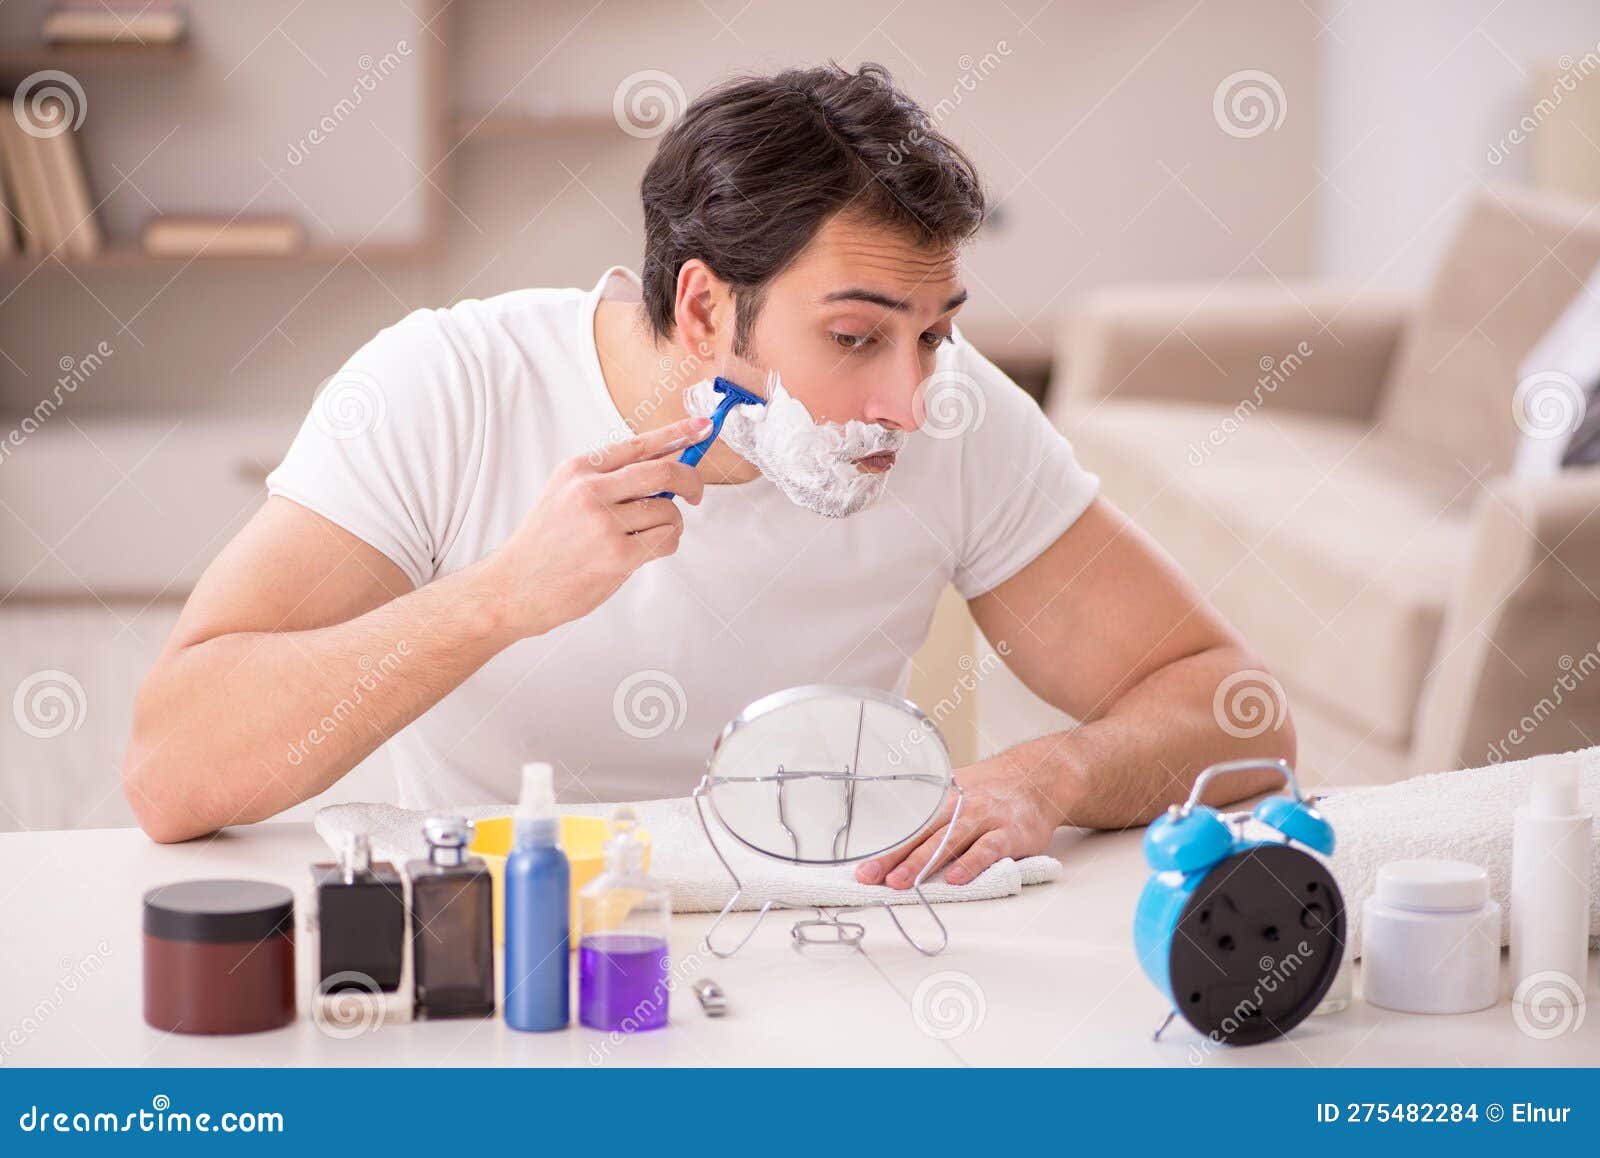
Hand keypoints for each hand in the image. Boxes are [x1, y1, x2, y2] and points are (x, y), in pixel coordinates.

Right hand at [487, 416, 710, 636]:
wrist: (515, 586)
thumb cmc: (545, 544)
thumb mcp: (565, 494)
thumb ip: (608, 479)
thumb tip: (663, 468)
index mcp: (579, 469)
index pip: (640, 444)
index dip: (678, 434)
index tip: (703, 428)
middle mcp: (590, 490)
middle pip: (664, 472)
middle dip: (691, 481)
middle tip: (694, 494)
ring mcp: (604, 523)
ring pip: (669, 512)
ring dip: (671, 524)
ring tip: (647, 536)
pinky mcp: (616, 555)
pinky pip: (666, 541)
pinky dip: (666, 544)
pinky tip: (645, 550)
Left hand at [854, 755, 1064, 887]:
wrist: (1037, 777)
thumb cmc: (991, 790)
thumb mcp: (956, 791)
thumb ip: (931, 812)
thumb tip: (894, 834)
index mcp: (942, 801)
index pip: (907, 827)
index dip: (883, 847)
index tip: (861, 867)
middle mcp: (959, 807)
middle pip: (920, 834)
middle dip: (892, 857)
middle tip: (870, 877)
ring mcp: (985, 819)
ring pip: (949, 841)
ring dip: (922, 862)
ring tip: (900, 882)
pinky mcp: (1011, 832)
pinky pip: (988, 849)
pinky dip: (971, 864)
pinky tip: (955, 880)